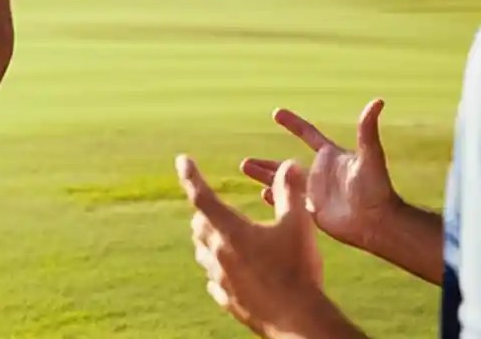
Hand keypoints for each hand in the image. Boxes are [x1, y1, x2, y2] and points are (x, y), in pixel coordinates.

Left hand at [178, 155, 325, 337]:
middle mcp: (217, 254)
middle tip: (214, 204)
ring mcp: (220, 279)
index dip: (190, 176)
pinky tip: (228, 271)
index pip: (201, 196)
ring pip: (202, 252)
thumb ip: (291, 192)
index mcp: (230, 231)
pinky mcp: (227, 299)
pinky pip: (213, 280)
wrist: (298, 320)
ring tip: (222, 235)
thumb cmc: (297, 269)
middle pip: (199, 225)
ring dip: (208, 239)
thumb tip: (290, 165)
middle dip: (204, 211)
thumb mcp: (298, 224)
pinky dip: (217, 269)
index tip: (182, 160)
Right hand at [240, 99, 398, 252]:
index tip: (276, 112)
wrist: (378, 224)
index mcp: (332, 157)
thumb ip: (367, 130)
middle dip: (267, 162)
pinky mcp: (313, 211)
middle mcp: (321, 173)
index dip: (293, 123)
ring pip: (283, 182)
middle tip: (245, 161)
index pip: (308, 134)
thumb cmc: (377, 189)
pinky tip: (262, 194)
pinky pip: (289, 202)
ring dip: (264, 176)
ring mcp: (315, 192)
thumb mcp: (370, 157)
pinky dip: (275, 198)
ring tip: (245, 169)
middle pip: (287, 164)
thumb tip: (378, 101)